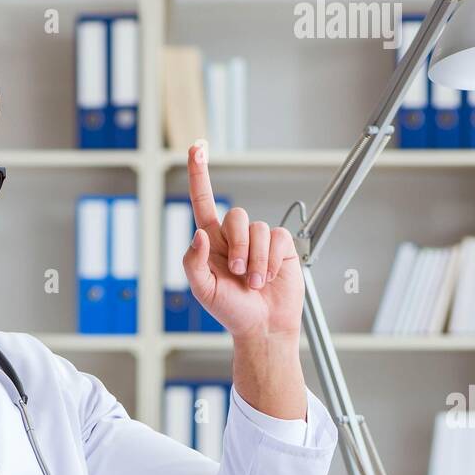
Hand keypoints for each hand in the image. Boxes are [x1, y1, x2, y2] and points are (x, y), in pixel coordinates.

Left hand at [182, 140, 303, 341]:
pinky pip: (277, 239)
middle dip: (238, 246)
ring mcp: (259, 240)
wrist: (262, 326)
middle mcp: (235, 236)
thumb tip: (198, 234)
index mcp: (211, 242)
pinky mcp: (281, 246)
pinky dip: (272, 261)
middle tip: (239, 274)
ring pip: (258, 230)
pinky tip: (270, 278)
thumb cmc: (230, 310)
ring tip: (255, 284)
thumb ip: (193, 262)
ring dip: (256, 261)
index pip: (204, 200)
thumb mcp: (203, 290)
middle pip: (236, 216)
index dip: (200, 173)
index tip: (197, 147)